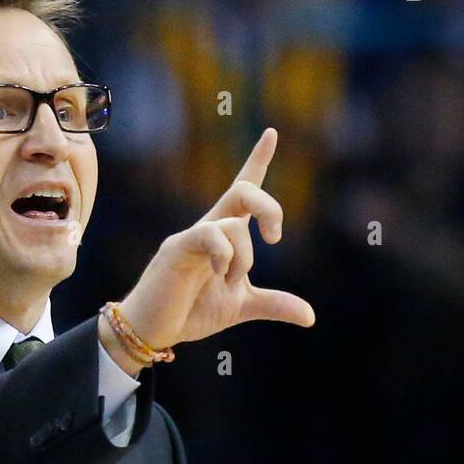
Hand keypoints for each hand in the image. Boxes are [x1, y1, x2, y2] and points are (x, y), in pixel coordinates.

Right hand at [116, 128, 313, 351]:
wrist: (153, 329)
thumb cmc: (191, 312)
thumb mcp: (240, 307)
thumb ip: (274, 305)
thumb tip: (310, 316)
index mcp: (226, 237)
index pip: (243, 189)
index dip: (257, 161)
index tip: (271, 134)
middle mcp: (210, 229)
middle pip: (243, 191)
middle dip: (269, 207)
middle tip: (274, 238)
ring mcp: (192, 236)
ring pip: (234, 223)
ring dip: (244, 258)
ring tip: (231, 282)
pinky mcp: (177, 248)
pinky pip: (211, 235)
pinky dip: (225, 255)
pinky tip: (222, 275)